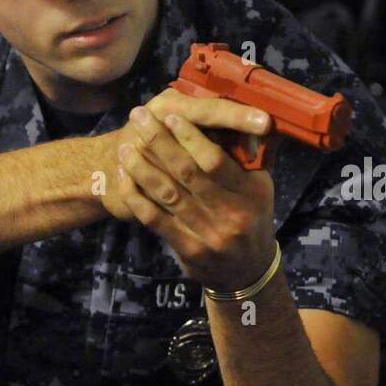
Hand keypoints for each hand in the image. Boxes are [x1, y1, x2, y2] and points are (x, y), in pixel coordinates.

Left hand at [109, 88, 276, 290]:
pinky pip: (155, 220)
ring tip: (125, 146)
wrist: (248, 270)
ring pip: (167, 194)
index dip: (190, 136)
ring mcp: (208, 234)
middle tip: (138, 117)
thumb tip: (229, 118)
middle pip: (187, 172)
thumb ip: (244, 156)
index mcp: (251, 192)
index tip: (170, 115)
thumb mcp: (260, 187)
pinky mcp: (188, 250)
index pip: (215, 160)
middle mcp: (230, 214)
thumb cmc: (251, 216)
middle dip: (159, 141)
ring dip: (141, 167)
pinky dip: (137, 197)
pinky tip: (125, 177)